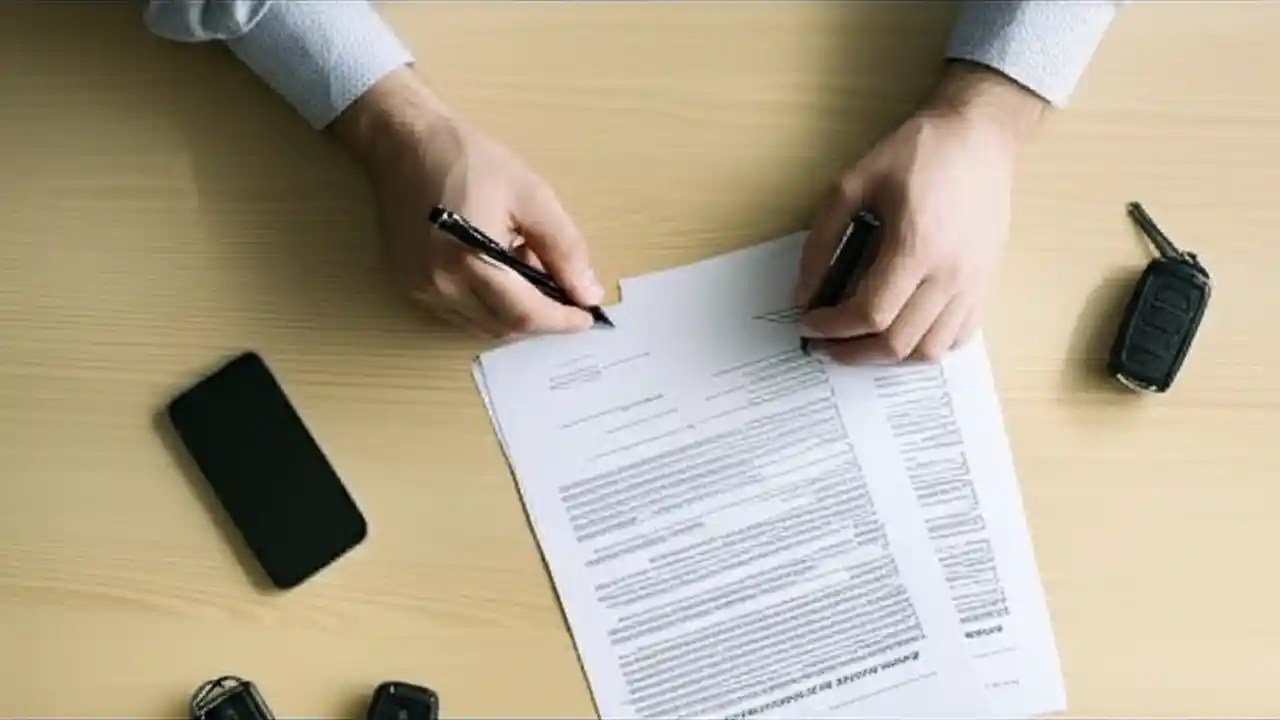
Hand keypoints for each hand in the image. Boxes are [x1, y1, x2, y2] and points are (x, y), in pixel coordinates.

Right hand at [331, 68, 602, 337]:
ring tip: (530, 272)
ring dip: (516, 314)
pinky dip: (490, 306)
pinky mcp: (411, 288)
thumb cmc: (469, 161)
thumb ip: (564, 249)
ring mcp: (421, 291)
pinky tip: (500, 274)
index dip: (562, 321)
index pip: (525, 315)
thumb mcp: (531, 196)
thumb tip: (588, 294)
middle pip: (505, 328)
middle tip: (564, 290)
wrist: (404, 143)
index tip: (588, 315)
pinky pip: (461, 315)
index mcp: (470, 261)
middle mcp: (441, 286)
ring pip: (483, 327)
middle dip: (542, 319)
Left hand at [795, 63, 1045, 362]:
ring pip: (929, 351)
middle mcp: (951, 273)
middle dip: (851, 352)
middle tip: (823, 345)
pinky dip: (923, 347)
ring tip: (858, 344)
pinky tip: (899, 332)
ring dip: (887, 357)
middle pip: (897, 343)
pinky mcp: (986, 284)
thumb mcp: (853, 185)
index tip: (808, 323)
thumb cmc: (917, 153)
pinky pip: (957, 338)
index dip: (832, 327)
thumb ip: (822, 241)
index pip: (870, 313)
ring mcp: (974, 283)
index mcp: (917, 245)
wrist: (978, 136)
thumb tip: (804, 292)